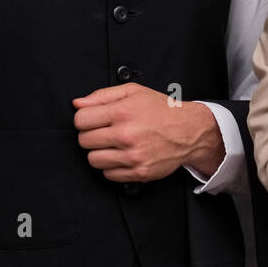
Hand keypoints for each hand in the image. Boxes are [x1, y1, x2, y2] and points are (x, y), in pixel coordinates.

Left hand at [72, 83, 222, 181]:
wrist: (190, 131)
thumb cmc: (162, 110)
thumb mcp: (135, 92)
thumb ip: (103, 95)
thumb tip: (77, 103)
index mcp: (123, 111)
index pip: (80, 120)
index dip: (85, 119)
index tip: (93, 120)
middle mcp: (126, 134)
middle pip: (84, 141)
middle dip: (91, 135)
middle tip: (106, 132)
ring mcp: (132, 155)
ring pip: (93, 160)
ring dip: (100, 153)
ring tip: (115, 145)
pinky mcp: (138, 172)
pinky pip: (108, 174)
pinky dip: (112, 167)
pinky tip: (124, 156)